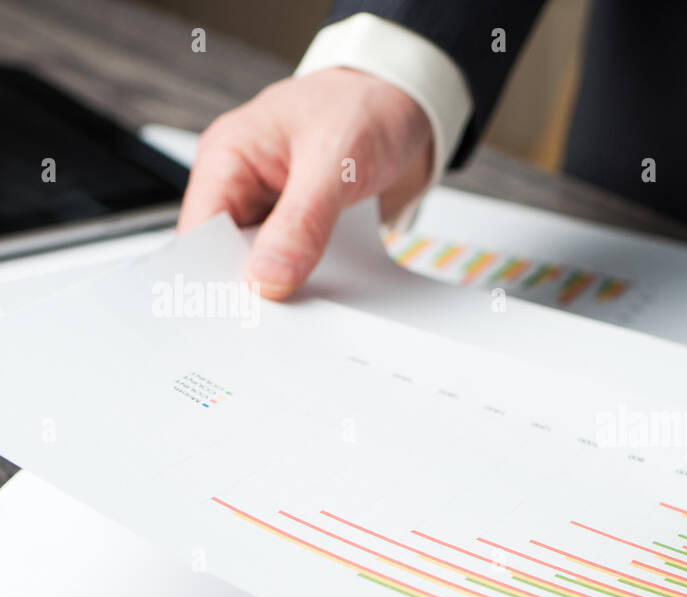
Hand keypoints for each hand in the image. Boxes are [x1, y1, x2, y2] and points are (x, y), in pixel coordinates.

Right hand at [177, 68, 432, 298]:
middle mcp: (241, 183)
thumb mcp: (334, 161)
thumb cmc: (363, 107)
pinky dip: (308, 279)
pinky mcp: (301, 223)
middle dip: (250, 287)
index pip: (199, 232)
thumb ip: (301, 220)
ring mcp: (271, 206)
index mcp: (227, 156)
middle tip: (277, 323)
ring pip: (261, 264)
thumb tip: (266, 276)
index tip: (241, 312)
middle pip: (226, 255)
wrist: (406, 103)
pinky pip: (294, 262)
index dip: (214, 275)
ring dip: (284, 286)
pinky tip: (325, 295)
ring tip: (305, 311)